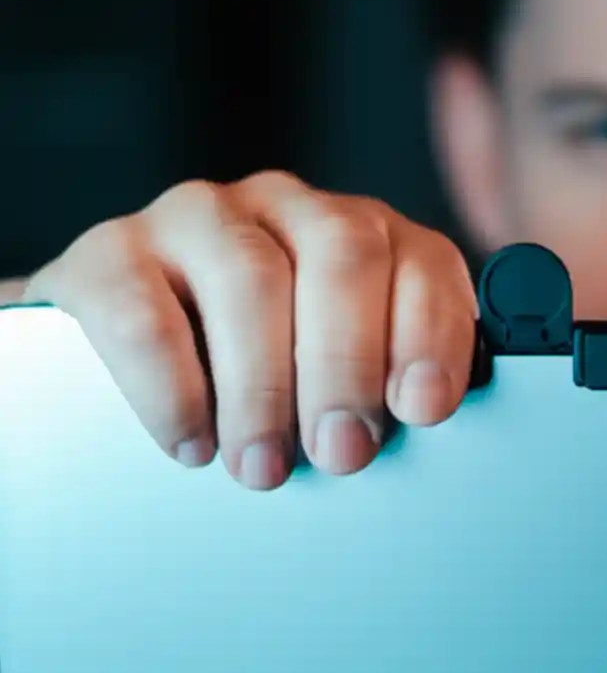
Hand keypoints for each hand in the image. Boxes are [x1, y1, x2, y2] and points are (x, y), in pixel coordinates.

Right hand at [25, 172, 476, 490]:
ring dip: (264, 386)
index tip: (423, 408)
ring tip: (264, 465)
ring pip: (250, 278)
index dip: (429, 337)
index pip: (423, 263)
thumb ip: (389, 388)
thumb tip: (422, 421)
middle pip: (342, 256)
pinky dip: (173, 389)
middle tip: (341, 453)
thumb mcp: (342, 380)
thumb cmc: (269, 379)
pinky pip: (143, 312)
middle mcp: (290, 207)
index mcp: (367, 235)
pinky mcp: (110, 250)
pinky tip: (191, 442)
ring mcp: (199, 217)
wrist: (134, 357)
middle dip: (346, 364)